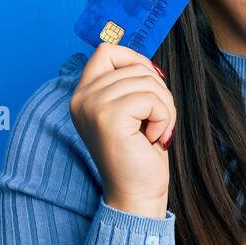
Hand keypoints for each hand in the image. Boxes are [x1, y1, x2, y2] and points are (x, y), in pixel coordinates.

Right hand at [69, 43, 174, 219]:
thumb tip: (147, 62)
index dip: (135, 60)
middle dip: (158, 91)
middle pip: (134, 65)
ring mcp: (92, 106)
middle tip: (157, 122)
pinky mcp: (108, 117)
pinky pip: (151, 99)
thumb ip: (130, 84)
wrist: (137, 195)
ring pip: (146, 80)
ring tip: (155, 132)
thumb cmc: (140, 155)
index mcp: (83, 95)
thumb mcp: (132, 111)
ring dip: (164, 107)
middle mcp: (81, 98)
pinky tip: (153, 139)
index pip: (107, 50)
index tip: (149, 87)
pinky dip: (163, 118)